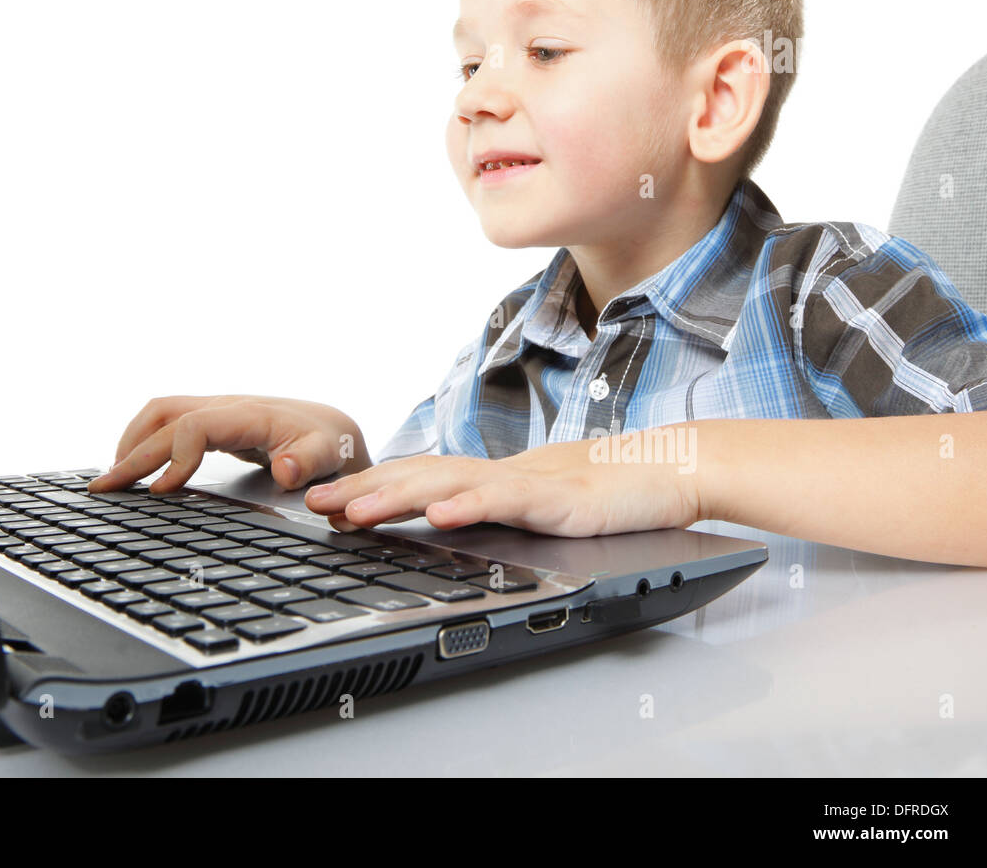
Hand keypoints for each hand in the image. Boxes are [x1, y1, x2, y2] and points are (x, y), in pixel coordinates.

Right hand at [88, 395, 368, 493]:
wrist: (333, 428)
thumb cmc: (330, 444)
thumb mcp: (329, 455)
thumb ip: (309, 461)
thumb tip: (286, 470)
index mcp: (250, 415)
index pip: (195, 425)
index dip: (173, 456)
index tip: (161, 491)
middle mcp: (226, 406)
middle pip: (165, 417)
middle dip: (133, 453)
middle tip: (104, 488)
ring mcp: (216, 410)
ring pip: (160, 411)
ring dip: (131, 440)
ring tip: (111, 478)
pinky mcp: (212, 420)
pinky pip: (168, 420)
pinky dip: (143, 439)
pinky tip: (134, 468)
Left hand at [303, 432, 704, 536]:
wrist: (672, 467)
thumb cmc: (610, 487)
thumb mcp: (540, 504)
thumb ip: (499, 509)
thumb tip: (453, 519)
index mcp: (493, 479)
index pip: (422, 480)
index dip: (372, 488)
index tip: (326, 501)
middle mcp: (501, 474)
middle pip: (421, 476)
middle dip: (364, 490)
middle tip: (314, 502)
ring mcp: (528, 483)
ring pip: (452, 485)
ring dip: (398, 497)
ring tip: (355, 510)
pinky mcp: (559, 498)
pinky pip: (508, 501)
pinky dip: (471, 505)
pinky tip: (439, 514)